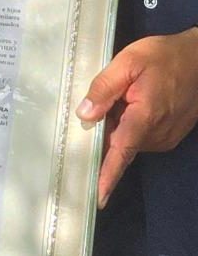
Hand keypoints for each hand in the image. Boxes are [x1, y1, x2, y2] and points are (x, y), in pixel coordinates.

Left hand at [76, 28, 197, 206]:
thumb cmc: (163, 57)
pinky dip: (128, 126)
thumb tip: (84, 115)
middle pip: (120, 144)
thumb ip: (104, 88)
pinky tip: (127, 105)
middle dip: (102, 138)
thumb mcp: (128, 62)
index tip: (99, 197)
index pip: (122, 151)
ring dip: (116, 128)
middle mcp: (158, 133)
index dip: (109, 174)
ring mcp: (166, 136)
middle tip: (87, 122)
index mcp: (145, 117)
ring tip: (116, 100)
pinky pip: (141, 136)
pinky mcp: (170, 133)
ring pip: (130, 140)